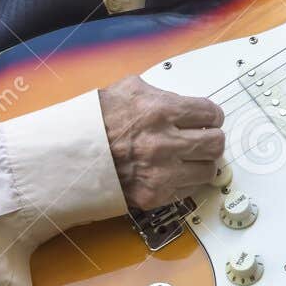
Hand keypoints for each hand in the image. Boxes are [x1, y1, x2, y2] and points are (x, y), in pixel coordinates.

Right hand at [98, 76, 224, 213]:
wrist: (70, 154)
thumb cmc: (97, 120)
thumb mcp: (129, 90)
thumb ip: (163, 93)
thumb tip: (186, 103)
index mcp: (161, 111)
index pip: (211, 113)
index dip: (212, 116)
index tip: (209, 119)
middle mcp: (164, 143)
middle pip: (216, 143)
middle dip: (212, 138)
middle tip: (203, 138)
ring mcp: (161, 172)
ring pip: (208, 170)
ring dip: (201, 163)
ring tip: (189, 158)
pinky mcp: (154, 195)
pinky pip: (188, 190)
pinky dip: (185, 181)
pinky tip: (173, 172)